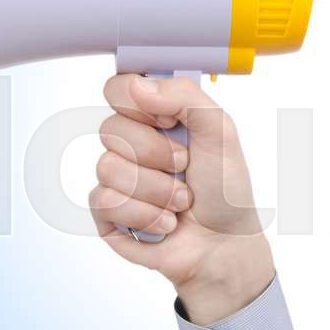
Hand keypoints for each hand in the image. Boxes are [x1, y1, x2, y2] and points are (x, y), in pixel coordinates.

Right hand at [89, 73, 274, 322]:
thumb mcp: (221, 131)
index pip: (118, 88)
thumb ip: (185, 95)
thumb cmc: (225, 189)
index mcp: (155, 116)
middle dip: (156, 154)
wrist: (224, 244)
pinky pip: (104, 201)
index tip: (169, 120)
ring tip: (180, 202)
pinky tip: (164, 223)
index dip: (136, 103)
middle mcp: (131, 144)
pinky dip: (144, 215)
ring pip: (107, 168)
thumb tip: (138, 85)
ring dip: (156, 190)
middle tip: (184, 167)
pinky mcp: (107, 212)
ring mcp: (116, 178)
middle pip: (110, 129)